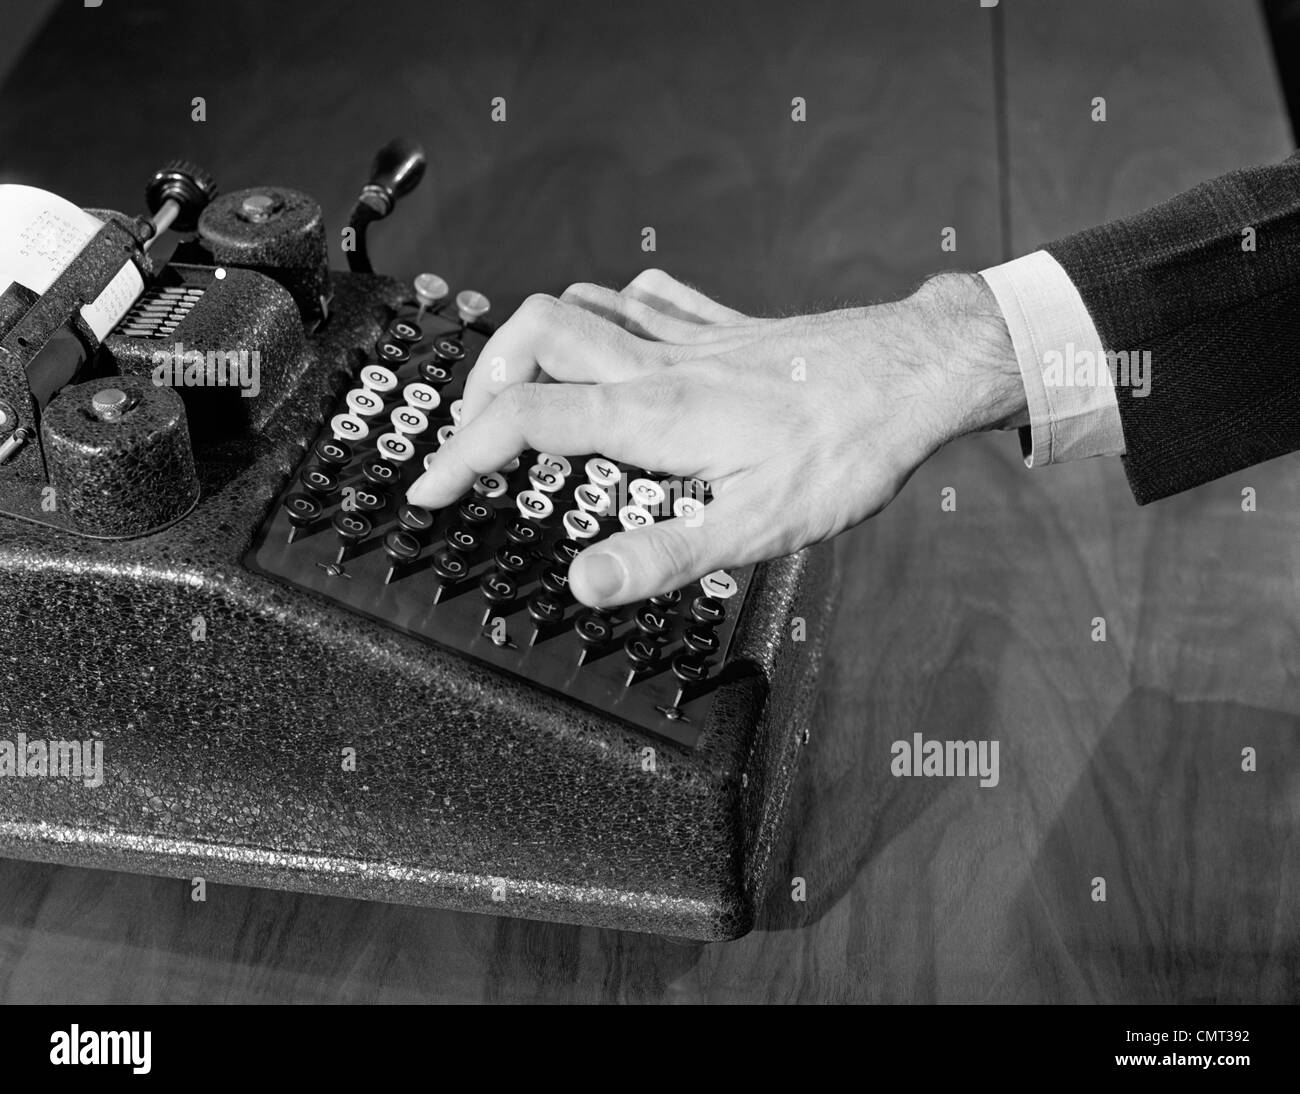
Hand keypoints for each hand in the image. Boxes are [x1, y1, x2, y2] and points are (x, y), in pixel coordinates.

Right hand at [407, 269, 1025, 606]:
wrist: (912, 377)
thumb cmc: (845, 450)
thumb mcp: (755, 527)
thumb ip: (661, 557)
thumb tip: (583, 583)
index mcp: (653, 415)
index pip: (524, 421)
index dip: (461, 456)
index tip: (429, 491)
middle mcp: (657, 363)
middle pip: (533, 335)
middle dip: (483, 381)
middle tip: (477, 434)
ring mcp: (690, 336)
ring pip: (581, 302)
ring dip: (536, 340)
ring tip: (526, 390)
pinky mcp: (724, 324)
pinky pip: (645, 294)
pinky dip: (608, 310)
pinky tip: (616, 341)